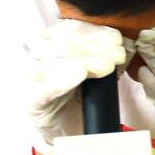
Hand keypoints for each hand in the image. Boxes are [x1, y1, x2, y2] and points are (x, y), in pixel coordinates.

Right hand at [25, 19, 127, 151]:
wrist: (68, 126)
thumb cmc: (81, 93)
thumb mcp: (96, 67)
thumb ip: (105, 53)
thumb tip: (124, 44)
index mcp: (49, 41)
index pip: (66, 27)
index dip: (93, 31)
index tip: (116, 39)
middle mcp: (35, 55)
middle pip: (60, 43)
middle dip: (93, 46)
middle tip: (118, 54)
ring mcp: (29, 78)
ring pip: (50, 62)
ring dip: (83, 61)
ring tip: (106, 66)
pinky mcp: (29, 100)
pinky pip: (41, 89)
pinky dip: (60, 80)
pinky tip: (79, 74)